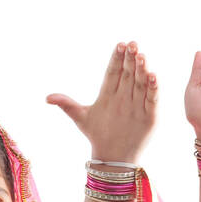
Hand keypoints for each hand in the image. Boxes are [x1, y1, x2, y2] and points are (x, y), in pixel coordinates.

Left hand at [46, 40, 157, 163]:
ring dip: (142, 70)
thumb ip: (66, 104)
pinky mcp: (149, 115)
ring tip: (142, 57)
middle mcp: (124, 95)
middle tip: (133, 44)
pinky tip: (153, 76)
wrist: (111, 157)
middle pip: (128, 73)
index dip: (117, 58)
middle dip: (131, 59)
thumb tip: (47, 97)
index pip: (114, 71)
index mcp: (108, 92)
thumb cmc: (97, 135)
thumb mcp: (80, 118)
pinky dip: (153, 89)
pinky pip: (152, 99)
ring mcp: (137, 104)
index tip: (120, 44)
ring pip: (140, 83)